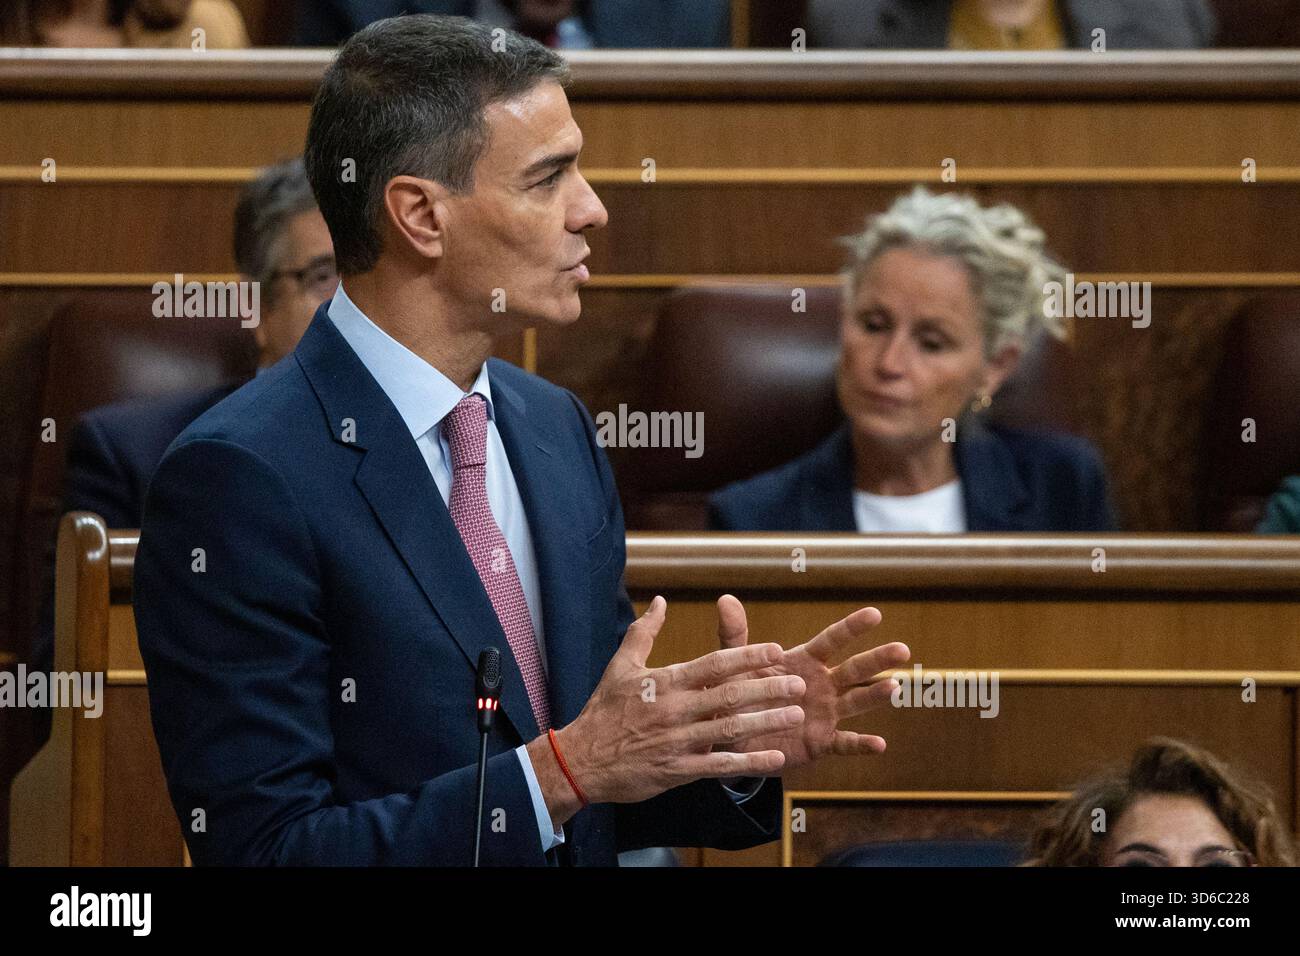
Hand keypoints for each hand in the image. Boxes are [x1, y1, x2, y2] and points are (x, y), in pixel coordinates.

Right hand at [531, 596, 808, 822]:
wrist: (581, 759)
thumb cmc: (603, 710)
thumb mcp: (620, 666)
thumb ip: (644, 632)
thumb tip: (660, 600)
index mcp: (665, 681)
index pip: (714, 664)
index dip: (748, 656)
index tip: (776, 650)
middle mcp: (675, 709)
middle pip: (729, 695)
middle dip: (768, 688)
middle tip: (799, 683)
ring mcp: (677, 741)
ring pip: (729, 729)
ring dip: (766, 722)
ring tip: (796, 714)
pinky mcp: (677, 770)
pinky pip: (719, 764)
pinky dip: (749, 762)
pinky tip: (774, 758)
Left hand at [710, 595, 909, 772]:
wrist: (732, 737)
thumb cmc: (738, 693)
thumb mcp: (733, 665)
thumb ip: (734, 635)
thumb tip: (725, 598)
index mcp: (804, 662)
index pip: (831, 641)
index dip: (852, 628)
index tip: (874, 613)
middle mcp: (822, 685)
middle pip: (854, 670)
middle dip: (877, 659)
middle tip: (901, 649)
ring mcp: (826, 713)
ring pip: (856, 701)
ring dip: (875, 695)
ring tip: (895, 686)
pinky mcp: (822, 742)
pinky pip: (845, 743)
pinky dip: (861, 744)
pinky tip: (879, 744)